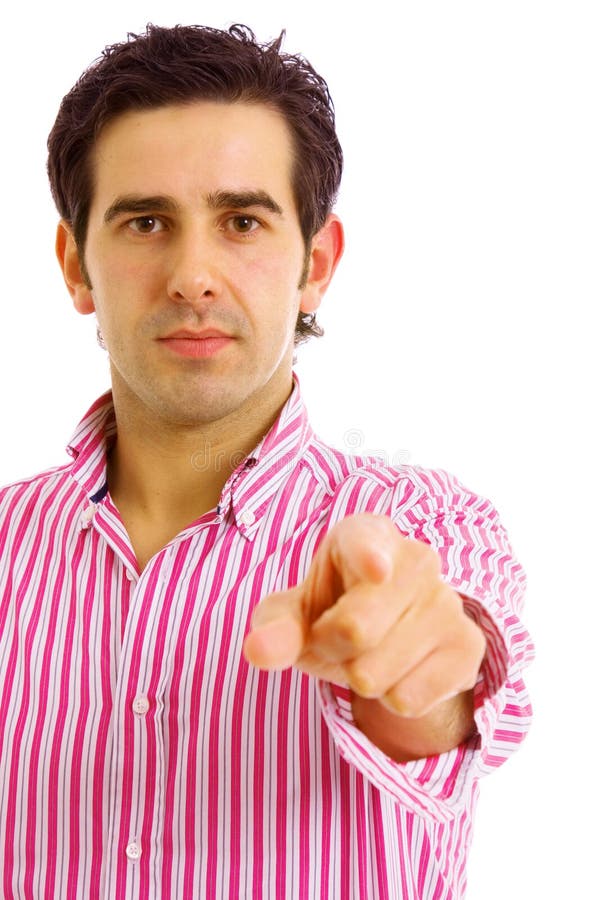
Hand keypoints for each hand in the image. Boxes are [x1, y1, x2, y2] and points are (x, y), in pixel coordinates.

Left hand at [243, 514, 485, 717]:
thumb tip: (257, 651)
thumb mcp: (294, 616)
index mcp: (365, 534)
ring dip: (362, 678)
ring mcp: (448, 600)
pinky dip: (392, 700)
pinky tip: (401, 670)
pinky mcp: (468, 644)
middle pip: (355, 631)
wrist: (391, 637)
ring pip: (378, 675)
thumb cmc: (333, 611)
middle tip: (340, 636)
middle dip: (332, 648)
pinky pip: (409, 700)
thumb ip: (273, 629)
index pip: (365, 543)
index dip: (368, 557)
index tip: (376, 571)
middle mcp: (416, 557)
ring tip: (371, 652)